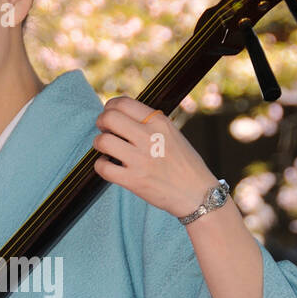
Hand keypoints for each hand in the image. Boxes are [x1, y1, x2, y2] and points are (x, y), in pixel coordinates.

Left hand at [92, 97, 218, 218]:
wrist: (197, 194)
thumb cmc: (184, 164)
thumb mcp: (172, 133)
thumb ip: (150, 123)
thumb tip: (123, 115)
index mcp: (159, 122)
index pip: (123, 103)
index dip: (110, 107)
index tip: (110, 114)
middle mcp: (149, 137)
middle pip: (109, 118)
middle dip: (101, 123)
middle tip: (105, 130)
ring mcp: (140, 159)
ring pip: (102, 141)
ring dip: (99, 144)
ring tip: (106, 149)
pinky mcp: (134, 180)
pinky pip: (103, 167)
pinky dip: (101, 166)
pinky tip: (109, 166)